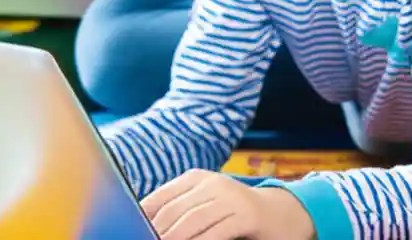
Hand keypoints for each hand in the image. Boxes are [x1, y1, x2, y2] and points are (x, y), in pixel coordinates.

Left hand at [141, 170, 314, 239]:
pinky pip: (215, 233)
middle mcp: (211, 183)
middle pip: (171, 212)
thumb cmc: (235, 214)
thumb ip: (179, 212)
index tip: (129, 233)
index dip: (140, 219)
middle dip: (155, 233)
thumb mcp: (205, 207)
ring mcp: (230, 197)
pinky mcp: (245, 214)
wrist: (282, 213)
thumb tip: (142, 224)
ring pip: (190, 223)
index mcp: (195, 178)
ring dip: (172, 239)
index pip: (158, 199)